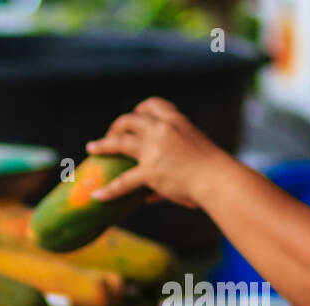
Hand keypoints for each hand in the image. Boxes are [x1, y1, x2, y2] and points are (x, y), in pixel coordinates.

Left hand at [85, 98, 227, 207]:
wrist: (217, 178)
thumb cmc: (212, 168)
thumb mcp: (194, 149)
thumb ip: (174, 160)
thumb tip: (150, 194)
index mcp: (175, 121)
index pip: (152, 105)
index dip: (139, 110)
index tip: (134, 116)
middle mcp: (161, 130)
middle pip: (130, 120)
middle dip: (117, 126)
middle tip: (110, 135)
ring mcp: (153, 149)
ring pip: (119, 142)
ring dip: (102, 145)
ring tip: (92, 148)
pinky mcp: (149, 171)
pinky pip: (122, 182)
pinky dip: (108, 190)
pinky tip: (97, 196)